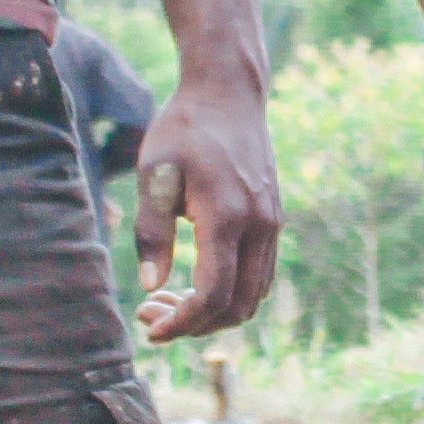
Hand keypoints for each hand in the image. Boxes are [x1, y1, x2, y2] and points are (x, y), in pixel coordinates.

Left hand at [130, 72, 283, 340]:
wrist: (229, 93)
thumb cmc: (184, 129)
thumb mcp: (154, 174)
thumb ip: (151, 231)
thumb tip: (151, 286)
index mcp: (226, 215)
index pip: (213, 294)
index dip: (183, 323)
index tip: (150, 330)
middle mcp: (259, 226)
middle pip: (238, 307)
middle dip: (195, 324)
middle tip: (151, 313)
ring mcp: (272, 225)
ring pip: (253, 296)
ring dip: (213, 312)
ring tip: (168, 300)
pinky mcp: (273, 221)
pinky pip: (259, 276)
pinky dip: (230, 293)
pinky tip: (195, 281)